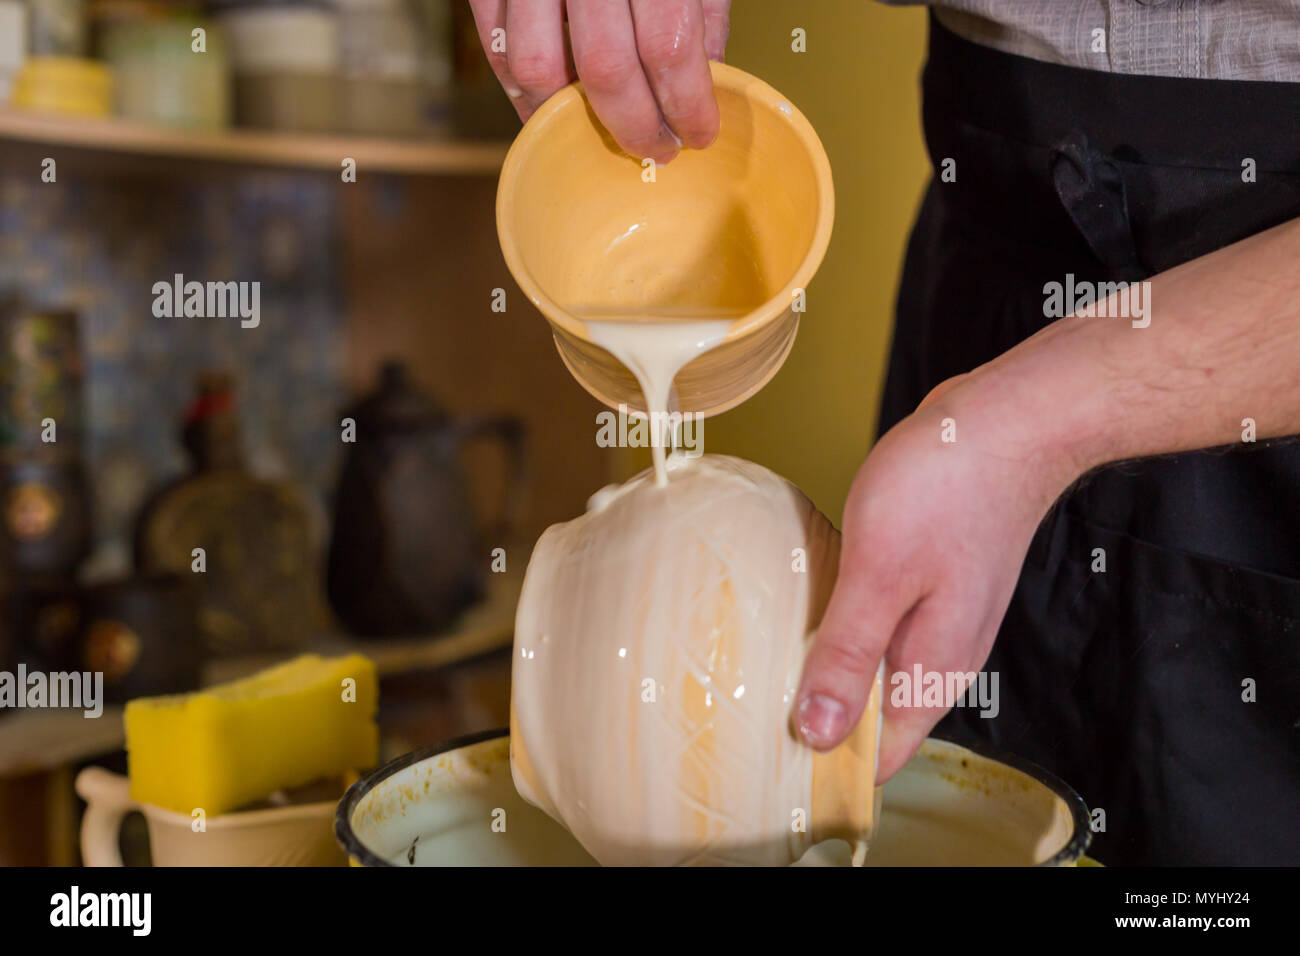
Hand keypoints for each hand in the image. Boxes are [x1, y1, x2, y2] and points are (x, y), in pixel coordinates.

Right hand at [468, 0, 731, 162]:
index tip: (700, 132)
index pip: (669, 48)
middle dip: (636, 126)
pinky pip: (497, 47)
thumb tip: (705, 82)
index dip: (687, 104)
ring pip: (536, 70)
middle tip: (658, 149)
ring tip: (602, 130)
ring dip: (571, 118)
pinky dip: (524, 89)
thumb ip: (701, 8)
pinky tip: (554, 103)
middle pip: (605, 70)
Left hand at [794, 367, 1085, 780]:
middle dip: (820, 716)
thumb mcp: (880, 575)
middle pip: (876, 714)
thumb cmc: (948, 490)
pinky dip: (846, 623)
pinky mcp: (933, 580)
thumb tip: (820, 734)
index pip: (881, 754)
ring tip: (768, 659)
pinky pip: (882, 622)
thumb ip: (849, 656)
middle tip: (752, 703)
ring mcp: (941, 616)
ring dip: (830, 666)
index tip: (771, 760)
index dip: (828, 763)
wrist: (1009, 422)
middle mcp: (942, 653)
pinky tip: (812, 604)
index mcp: (933, 668)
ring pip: (877, 665)